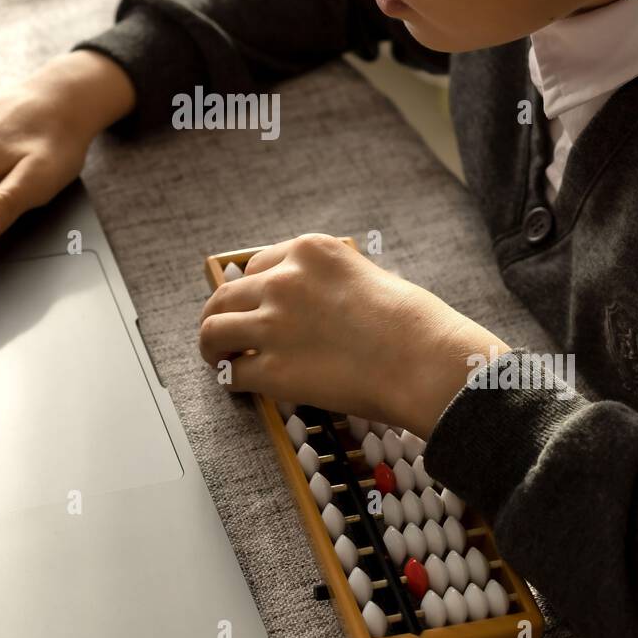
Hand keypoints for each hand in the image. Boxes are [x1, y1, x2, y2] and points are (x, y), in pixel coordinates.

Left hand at [199, 232, 508, 438]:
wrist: (425, 360)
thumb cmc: (414, 323)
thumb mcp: (368, 275)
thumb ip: (330, 283)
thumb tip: (314, 306)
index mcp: (309, 251)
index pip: (257, 266)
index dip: (253, 292)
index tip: (254, 308)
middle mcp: (284, 280)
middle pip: (226, 295)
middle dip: (221, 315)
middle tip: (225, 336)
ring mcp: (274, 324)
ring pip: (213, 330)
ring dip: (212, 347)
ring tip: (220, 360)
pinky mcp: (273, 370)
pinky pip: (232, 374)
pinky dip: (232, 381)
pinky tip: (242, 386)